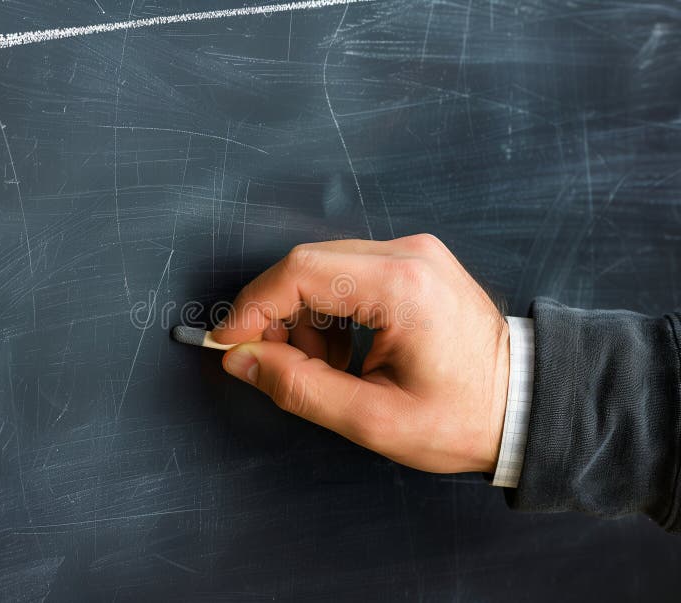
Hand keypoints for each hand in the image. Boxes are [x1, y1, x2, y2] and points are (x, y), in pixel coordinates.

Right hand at [212, 235, 508, 473]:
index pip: (299, 273)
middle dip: (276, 315)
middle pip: (307, 265)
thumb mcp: (373, 419)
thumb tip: (242, 360)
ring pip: (324, 268)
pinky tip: (344, 352)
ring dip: (304, 317)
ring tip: (323, 368)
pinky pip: (348, 273)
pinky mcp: (414, 263)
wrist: (525, 403)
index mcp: (402, 287)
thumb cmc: (463, 418)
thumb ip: (298, 387)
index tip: (228, 342)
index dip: (252, 307)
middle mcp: (408, 255)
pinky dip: (329, 312)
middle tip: (272, 363)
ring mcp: (414, 254)